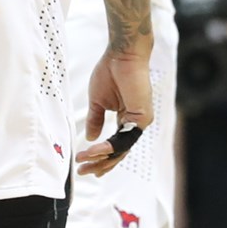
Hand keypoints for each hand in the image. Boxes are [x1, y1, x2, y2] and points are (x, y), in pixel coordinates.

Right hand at [77, 49, 154, 174]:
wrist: (122, 54)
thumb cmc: (111, 72)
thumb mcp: (98, 101)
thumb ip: (95, 120)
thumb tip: (91, 138)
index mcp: (126, 119)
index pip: (115, 145)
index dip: (101, 157)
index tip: (86, 165)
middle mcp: (135, 124)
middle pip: (119, 151)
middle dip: (100, 164)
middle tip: (84, 172)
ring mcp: (140, 122)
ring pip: (121, 148)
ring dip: (101, 157)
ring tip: (84, 161)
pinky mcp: (142, 118)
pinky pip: (124, 139)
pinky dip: (108, 146)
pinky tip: (94, 149)